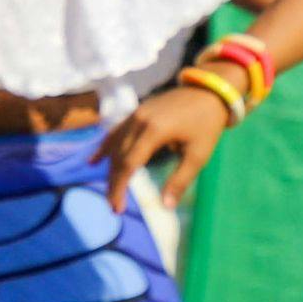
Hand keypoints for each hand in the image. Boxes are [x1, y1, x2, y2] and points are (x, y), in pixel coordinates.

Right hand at [99, 83, 232, 208]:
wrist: (208, 92)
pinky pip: (116, 132)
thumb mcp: (198, 155)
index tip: (118, 209)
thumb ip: (180, 180)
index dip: (120, 187)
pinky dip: (105, 147)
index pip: (128, 164)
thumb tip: (166, 206)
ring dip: (109, 169)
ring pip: (115, 145)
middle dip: (114, 183)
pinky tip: (94, 160)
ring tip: (110, 191)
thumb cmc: (206, 125)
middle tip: (114, 207)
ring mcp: (136, 114)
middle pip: (118, 156)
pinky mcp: (137, 112)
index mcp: (154, 131)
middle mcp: (139, 121)